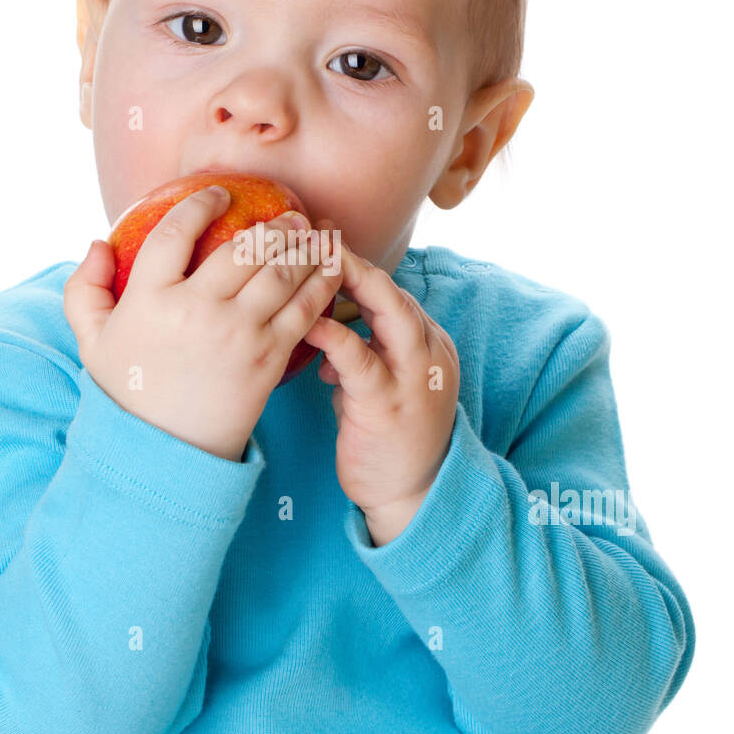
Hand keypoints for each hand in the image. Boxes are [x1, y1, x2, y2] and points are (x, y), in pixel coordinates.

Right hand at [63, 187, 343, 460]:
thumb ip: (84, 289)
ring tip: (313, 234)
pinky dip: (320, 283)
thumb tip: (97, 242)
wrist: (165, 452)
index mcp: (149, 299)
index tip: (218, 193)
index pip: (176, 233)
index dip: (200, 204)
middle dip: (272, 226)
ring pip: (279, 272)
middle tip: (287, 217)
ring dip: (303, 247)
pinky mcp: (268, 357)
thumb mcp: (91, 342)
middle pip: (241, 248)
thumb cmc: (128, 393)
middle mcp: (195, 310)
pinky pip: (303, 309)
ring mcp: (236, 333)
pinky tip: (330, 269)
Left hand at [301, 231, 459, 544]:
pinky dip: (334, 335)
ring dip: (345, 283)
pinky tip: (306, 322)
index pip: (389, 290)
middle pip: (391, 290)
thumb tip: (322, 322)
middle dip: (351, 260)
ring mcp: (414, 377)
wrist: (412, 495)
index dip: (353, 263)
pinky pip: (361, 358)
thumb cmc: (389, 438)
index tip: (320, 240)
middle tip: (311, 237)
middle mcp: (428, 353)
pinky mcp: (389, 404)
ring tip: (305, 264)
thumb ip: (361, 351)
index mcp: (427, 344)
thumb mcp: (380, 384)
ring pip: (385, 311)